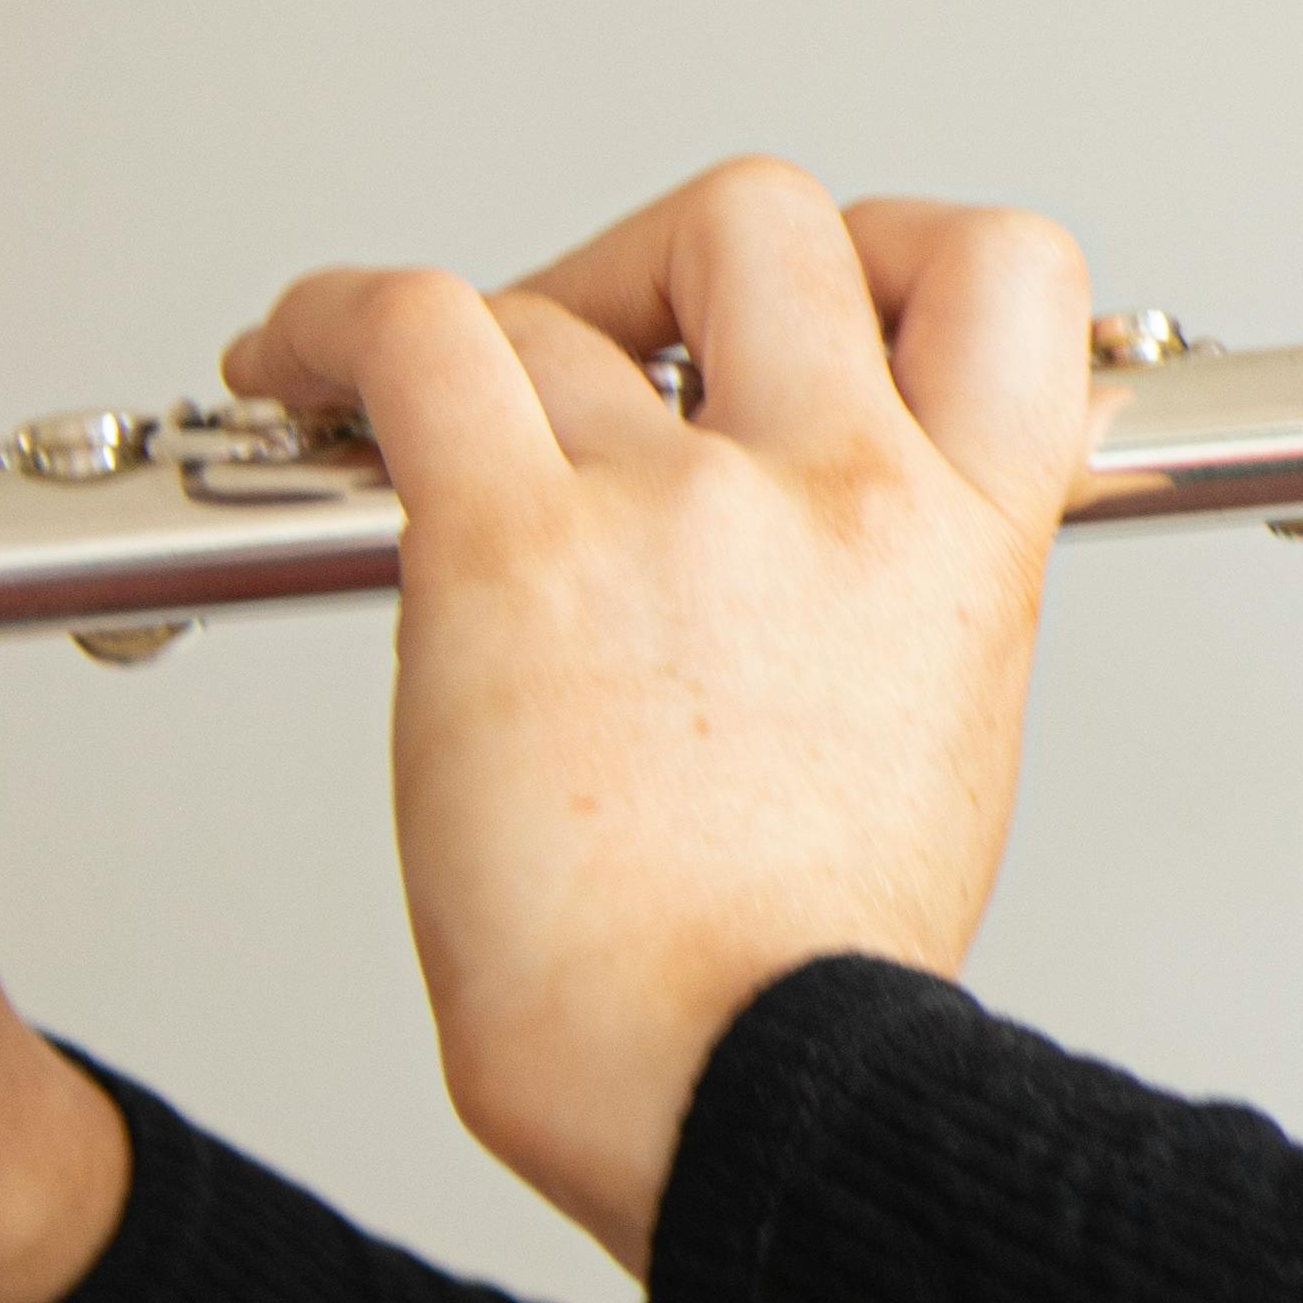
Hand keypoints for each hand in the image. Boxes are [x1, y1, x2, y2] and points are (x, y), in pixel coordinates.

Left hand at [230, 164, 1090, 1280]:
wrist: (737, 1080)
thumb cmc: (811, 974)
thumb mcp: (938, 743)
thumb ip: (894, 613)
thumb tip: (816, 576)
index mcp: (967, 536)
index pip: (1007, 268)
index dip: (904, 254)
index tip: (819, 308)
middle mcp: (837, 483)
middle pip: (763, 223)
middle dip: (659, 266)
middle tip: (600, 346)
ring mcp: (680, 504)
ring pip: (558, 299)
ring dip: (478, 332)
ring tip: (395, 385)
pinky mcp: (513, 549)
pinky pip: (416, 337)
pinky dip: (336, 322)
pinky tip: (294, 358)